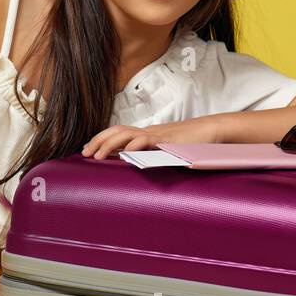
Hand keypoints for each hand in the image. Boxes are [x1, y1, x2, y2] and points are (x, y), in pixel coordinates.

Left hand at [81, 115, 222, 158]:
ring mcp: (156, 134)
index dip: (101, 139)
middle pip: (116, 131)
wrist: (210, 130)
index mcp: (145, 134)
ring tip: (98, 156)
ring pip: (126, 134)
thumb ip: (151, 155)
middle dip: (98, 141)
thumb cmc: (189, 142)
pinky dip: (135, 146)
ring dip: (109, 144)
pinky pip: (147, 140)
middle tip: (85, 153)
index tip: (87, 149)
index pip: (117, 132)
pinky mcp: (167, 140)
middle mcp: (147, 132)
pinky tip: (125, 153)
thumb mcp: (166, 149)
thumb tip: (135, 166)